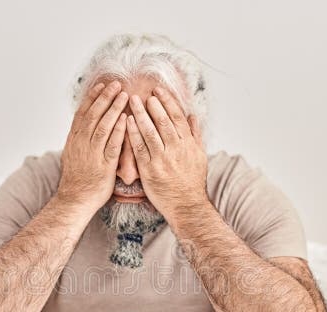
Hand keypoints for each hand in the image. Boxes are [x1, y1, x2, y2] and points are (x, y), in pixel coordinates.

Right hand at [57, 80, 128, 213]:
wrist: (74, 200)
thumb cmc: (77, 179)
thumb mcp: (72, 155)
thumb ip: (79, 140)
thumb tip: (83, 127)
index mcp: (74, 140)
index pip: (83, 113)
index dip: (92, 98)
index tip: (101, 85)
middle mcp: (81, 143)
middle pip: (93, 114)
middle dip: (105, 97)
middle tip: (116, 83)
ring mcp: (92, 153)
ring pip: (102, 125)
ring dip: (114, 108)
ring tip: (124, 95)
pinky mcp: (103, 165)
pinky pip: (112, 144)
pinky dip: (118, 130)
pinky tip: (126, 118)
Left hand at [126, 85, 207, 219]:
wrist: (186, 205)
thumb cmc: (192, 182)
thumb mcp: (200, 156)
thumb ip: (195, 134)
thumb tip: (193, 116)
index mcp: (188, 144)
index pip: (177, 117)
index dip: (167, 101)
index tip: (158, 90)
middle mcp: (176, 149)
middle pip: (163, 121)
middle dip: (152, 104)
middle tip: (142, 91)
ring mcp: (162, 159)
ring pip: (150, 132)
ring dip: (140, 114)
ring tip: (131, 101)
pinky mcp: (150, 170)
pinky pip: (140, 148)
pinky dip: (133, 133)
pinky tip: (127, 122)